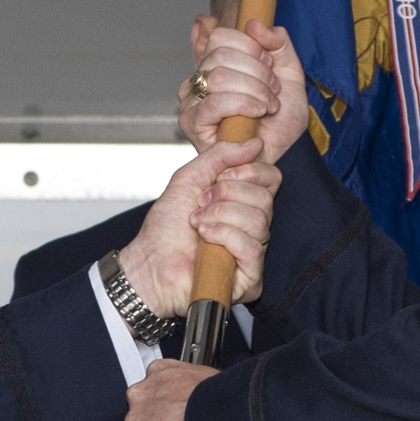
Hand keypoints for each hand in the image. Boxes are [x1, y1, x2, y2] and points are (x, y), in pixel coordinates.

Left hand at [118, 139, 281, 315]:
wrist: (148, 262)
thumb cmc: (165, 229)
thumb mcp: (189, 178)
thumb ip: (219, 156)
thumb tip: (255, 143)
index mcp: (243, 202)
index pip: (271, 178)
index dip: (249, 172)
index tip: (220, 177)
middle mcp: (252, 226)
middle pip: (265, 198)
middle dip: (227, 195)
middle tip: (201, 204)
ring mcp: (253, 252)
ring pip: (259, 221)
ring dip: (220, 215)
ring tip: (198, 223)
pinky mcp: (250, 277)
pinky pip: (252, 247)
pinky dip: (224, 235)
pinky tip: (205, 237)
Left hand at [125, 359, 211, 420]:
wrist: (216, 418)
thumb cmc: (218, 399)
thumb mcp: (207, 380)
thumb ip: (192, 388)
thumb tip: (201, 401)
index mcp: (160, 372)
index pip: (155, 391)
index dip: (166, 408)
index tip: (176, 418)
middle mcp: (141, 393)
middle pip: (145, 417)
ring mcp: (136, 419)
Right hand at [178, 19, 308, 163]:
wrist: (281, 152)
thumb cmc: (279, 118)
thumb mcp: (288, 71)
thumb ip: (277, 42)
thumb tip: (254, 24)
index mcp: (213, 64)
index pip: (220, 35)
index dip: (250, 46)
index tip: (269, 64)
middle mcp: (196, 80)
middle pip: (220, 54)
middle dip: (256, 70)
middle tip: (272, 90)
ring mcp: (190, 102)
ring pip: (218, 76)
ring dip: (254, 89)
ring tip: (268, 105)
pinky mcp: (192, 124)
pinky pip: (215, 102)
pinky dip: (244, 104)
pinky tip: (258, 113)